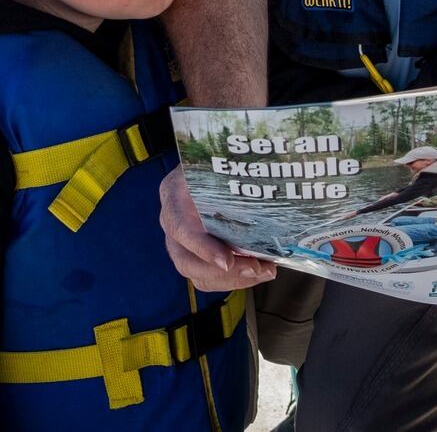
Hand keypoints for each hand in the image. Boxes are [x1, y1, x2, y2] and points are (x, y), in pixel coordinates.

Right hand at [158, 165, 275, 291]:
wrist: (208, 163)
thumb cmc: (215, 158)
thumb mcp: (219, 155)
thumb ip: (231, 164)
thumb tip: (265, 173)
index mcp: (173, 193)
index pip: (179, 227)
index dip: (202, 247)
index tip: (226, 260)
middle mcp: (172, 221)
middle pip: (186, 261)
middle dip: (224, 274)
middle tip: (256, 268)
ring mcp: (181, 242)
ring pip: (198, 275)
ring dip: (233, 280)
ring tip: (264, 270)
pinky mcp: (196, 254)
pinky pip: (210, 277)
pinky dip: (236, 279)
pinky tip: (260, 270)